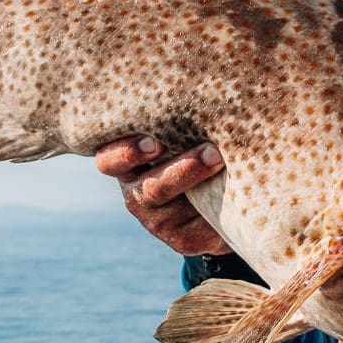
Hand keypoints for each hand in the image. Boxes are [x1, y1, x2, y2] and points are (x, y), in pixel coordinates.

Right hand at [95, 136, 229, 255]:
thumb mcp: (179, 136)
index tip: (154, 143)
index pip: (109, 162)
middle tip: (211, 152)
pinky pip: (200, 228)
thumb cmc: (192, 150)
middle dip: (184, 169)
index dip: (127, 153)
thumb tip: (200, 100)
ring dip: (203, 185)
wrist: (217, 199)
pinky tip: (232, 193)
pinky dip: (219, 208)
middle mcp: (136, 195)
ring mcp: (158, 222)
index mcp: (127, 167)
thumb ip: (178, 125)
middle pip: (152, 188)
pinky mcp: (183, 241)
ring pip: (178, 208)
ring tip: (224, 164)